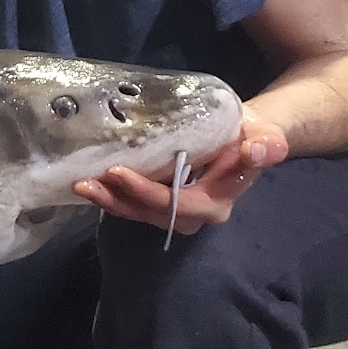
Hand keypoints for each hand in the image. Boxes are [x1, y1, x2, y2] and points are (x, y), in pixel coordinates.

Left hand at [75, 112, 288, 235]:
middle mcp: (194, 212)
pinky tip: (89, 182)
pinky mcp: (160, 199)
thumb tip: (255, 150)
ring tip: (80, 184)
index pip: (178, 204)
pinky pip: (133, 204)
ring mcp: (175, 209)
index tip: (119, 172)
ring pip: (137, 212)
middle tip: (86, 183)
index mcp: (217, 202)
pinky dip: (111, 195)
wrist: (243, 136)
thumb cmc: (252, 136)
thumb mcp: (266, 136)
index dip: (147, 192)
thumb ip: (267, 146)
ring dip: (108, 201)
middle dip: (118, 200)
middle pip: (151, 213)